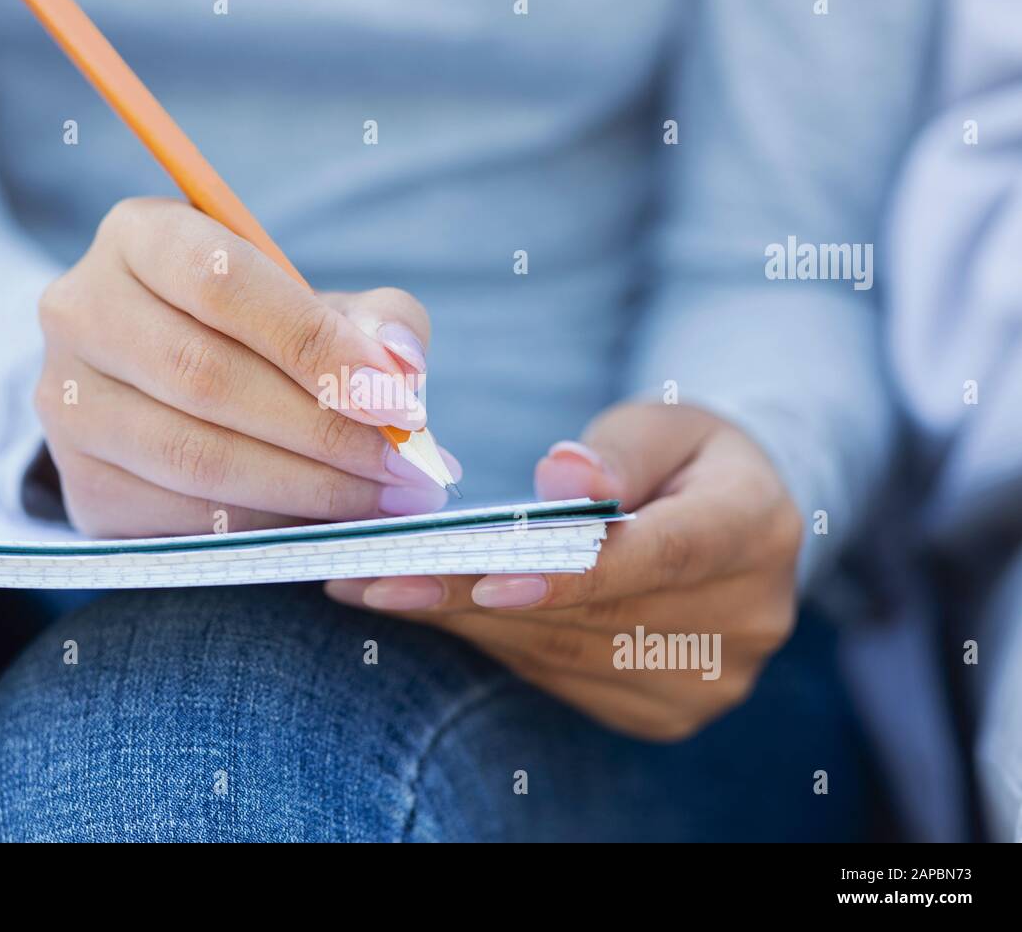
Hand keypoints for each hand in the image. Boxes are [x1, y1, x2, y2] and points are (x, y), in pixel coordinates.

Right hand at [35, 197, 458, 535]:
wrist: (169, 393)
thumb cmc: (261, 337)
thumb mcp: (319, 305)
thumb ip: (375, 322)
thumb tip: (401, 368)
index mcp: (140, 237)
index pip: (223, 282)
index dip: (315, 345)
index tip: (395, 401)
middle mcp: (81, 311)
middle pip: (206, 377)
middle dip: (324, 432)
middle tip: (406, 468)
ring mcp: (67, 404)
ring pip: (194, 457)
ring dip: (305, 489)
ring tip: (383, 502)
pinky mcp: (81, 485)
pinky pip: (181, 518)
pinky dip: (267, 529)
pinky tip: (326, 525)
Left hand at [326, 403, 800, 739]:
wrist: (733, 521)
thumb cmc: (682, 457)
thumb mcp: (660, 423)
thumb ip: (616, 451)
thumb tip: (564, 479)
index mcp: (757, 529)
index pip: (661, 557)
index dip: (571, 573)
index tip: (484, 577)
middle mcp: (746, 619)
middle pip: (593, 616)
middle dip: (472, 595)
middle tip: (377, 573)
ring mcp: (710, 679)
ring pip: (564, 655)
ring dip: (465, 623)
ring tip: (381, 588)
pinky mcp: (666, 711)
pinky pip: (560, 678)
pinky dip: (494, 643)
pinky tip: (434, 611)